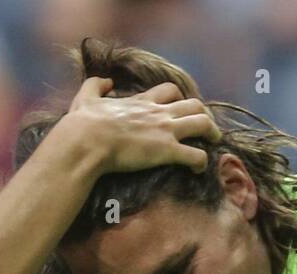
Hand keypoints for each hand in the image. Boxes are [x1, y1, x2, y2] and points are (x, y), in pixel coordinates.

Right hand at [62, 78, 219, 174]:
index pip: (170, 91)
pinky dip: (202, 162)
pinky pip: (196, 155)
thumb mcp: (85, 98)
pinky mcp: (167, 151)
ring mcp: (165, 131)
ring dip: (212, 133)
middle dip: (203, 115)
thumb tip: (105, 81)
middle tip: (205, 128)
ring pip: (203, 124)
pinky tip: (199, 170)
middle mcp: (159, 113)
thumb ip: (95, 85)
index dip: (179, 99)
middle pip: (194, 105)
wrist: (85, 142)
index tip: (181, 110)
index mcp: (142, 102)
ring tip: (213, 144)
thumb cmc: (83, 124)